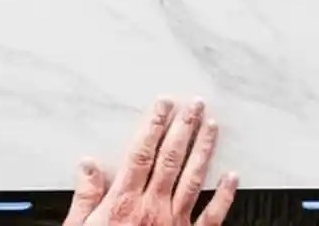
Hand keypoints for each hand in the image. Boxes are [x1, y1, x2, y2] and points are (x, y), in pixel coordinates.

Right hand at [63, 98, 237, 225]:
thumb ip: (85, 197)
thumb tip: (88, 166)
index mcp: (124, 203)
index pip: (141, 154)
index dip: (153, 126)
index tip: (163, 105)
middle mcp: (152, 208)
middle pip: (170, 160)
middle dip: (183, 129)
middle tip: (194, 105)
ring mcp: (175, 224)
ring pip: (193, 180)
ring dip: (204, 151)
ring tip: (212, 127)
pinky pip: (212, 216)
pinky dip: (225, 195)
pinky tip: (233, 176)